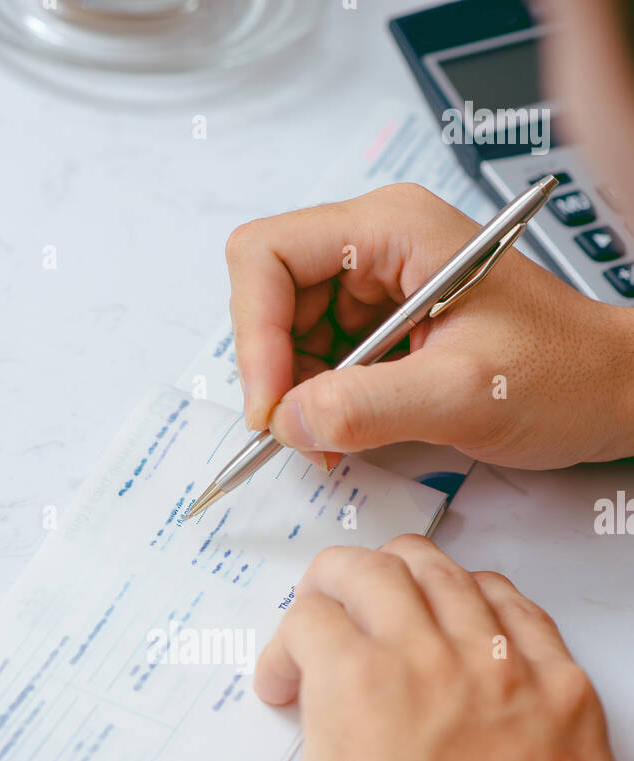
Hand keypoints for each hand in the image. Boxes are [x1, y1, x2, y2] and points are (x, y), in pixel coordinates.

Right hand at [226, 184, 633, 469]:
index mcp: (394, 229)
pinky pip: (319, 359)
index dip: (256, 334)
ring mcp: (378, 285)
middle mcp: (379, 246)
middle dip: (275, 371)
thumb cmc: (564, 374)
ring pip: (288, 333)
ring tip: (335, 438)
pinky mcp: (383, 326)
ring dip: (298, 394)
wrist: (608, 393)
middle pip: (270, 295)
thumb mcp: (464, 394)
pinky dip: (320, 402)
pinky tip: (349, 430)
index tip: (272, 405)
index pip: (268, 255)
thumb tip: (288, 420)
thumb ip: (368, 407)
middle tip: (300, 432)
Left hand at [254, 535, 633, 760]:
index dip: (460, 609)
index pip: (511, 613)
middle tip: (356, 618)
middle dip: (392, 580)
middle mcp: (496, 668)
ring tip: (306, 633)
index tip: (427, 636)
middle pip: (438, 574)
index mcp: (560, 705)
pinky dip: (288, 639)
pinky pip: (313, 616)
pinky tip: (279, 686)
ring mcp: (426, 664)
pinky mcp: (358, 680)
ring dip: (334, 587)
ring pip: (374, 571)